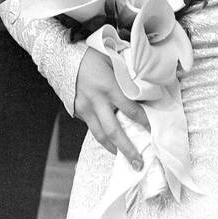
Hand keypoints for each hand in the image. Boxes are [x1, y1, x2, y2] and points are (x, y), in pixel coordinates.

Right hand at [74, 47, 148, 168]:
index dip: (144, 122)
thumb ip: (128, 77)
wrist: (63, 55)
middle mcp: (96, 100)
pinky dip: (103, 136)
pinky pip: (92, 127)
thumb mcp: (114, 61)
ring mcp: (85, 107)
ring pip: (100, 135)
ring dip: (113, 149)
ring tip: (125, 159)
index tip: (154, 131)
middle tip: (139, 163)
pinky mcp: (77, 110)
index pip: (130, 110)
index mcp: (109, 86)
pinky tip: (111, 142)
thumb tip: (147, 90)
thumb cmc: (94, 55)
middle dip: (127, 149)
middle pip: (114, 131)